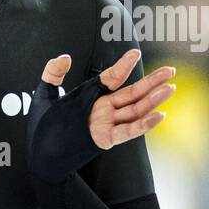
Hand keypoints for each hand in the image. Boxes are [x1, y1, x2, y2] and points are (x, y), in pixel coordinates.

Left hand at [39, 49, 175, 149]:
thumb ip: (53, 73)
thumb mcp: (44, 95)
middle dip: (152, 82)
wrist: (38, 155)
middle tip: (171, 71)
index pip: (114, 78)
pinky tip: (158, 116)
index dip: (124, 65)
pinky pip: (127, 131)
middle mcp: (103, 110)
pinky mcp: (105, 140)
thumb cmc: (41, 128)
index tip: (135, 53)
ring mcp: (106, 124)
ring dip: (153, 100)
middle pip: (133, 93)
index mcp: (92, 97)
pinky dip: (143, 125)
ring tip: (170, 88)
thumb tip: (65, 56)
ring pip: (135, 110)